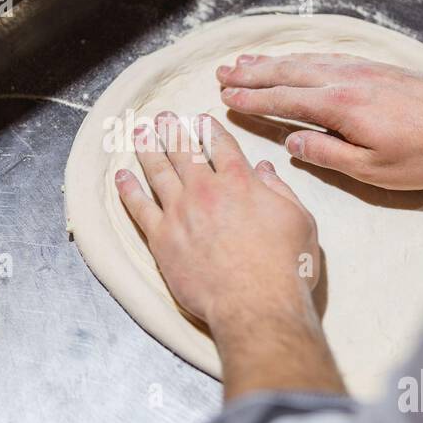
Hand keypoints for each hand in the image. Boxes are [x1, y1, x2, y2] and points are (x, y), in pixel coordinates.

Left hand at [114, 112, 342, 397]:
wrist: (256, 304)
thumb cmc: (286, 267)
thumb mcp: (300, 221)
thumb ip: (280, 191)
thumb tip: (265, 170)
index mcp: (241, 181)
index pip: (220, 144)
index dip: (208, 128)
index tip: (199, 119)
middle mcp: (206, 190)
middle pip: (184, 151)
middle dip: (172, 130)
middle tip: (163, 119)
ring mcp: (180, 213)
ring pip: (158, 172)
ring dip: (148, 149)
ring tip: (140, 134)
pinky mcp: (162, 239)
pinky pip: (139, 208)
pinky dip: (129, 190)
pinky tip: (122, 176)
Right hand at [217, 54, 422, 189]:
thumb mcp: (373, 169)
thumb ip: (328, 155)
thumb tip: (293, 145)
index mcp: (338, 107)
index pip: (284, 100)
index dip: (252, 99)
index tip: (225, 98)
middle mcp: (343, 80)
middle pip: (287, 73)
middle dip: (252, 74)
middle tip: (222, 73)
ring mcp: (359, 69)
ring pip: (304, 61)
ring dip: (272, 61)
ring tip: (245, 61)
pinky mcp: (373, 67)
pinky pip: (325, 57)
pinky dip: (300, 57)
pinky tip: (293, 60)